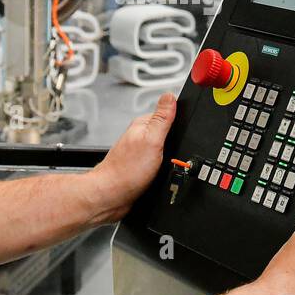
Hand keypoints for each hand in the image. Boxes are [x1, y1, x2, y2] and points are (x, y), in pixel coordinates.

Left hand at [86, 93, 176, 222]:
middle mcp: (141, 137)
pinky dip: (165, 168)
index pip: (168, 114)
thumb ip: (162, 118)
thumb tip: (170, 96)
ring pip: (165, 150)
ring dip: (171, 157)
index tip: (184, 134)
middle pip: (168, 133)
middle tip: (176, 154)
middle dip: (177, 142)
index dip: (181, 122)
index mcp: (143, 125)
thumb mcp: (152, 140)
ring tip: (171, 164)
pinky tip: (164, 173)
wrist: (111, 197)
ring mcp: (141, 153)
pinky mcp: (142, 167)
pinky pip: (159, 164)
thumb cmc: (126, 171)